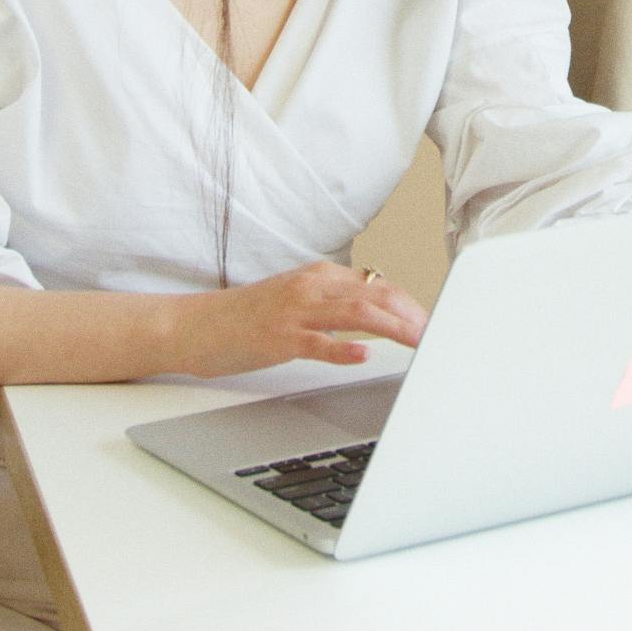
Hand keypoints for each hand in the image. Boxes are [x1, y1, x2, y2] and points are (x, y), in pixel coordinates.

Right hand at [172, 261, 427, 376]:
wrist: (194, 325)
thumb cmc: (245, 317)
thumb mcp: (296, 299)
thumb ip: (334, 302)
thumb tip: (376, 313)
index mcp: (319, 275)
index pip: (378, 286)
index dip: (411, 304)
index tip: (433, 322)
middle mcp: (311, 286)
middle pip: (376, 295)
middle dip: (413, 315)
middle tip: (438, 335)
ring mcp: (294, 311)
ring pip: (356, 312)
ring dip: (393, 327)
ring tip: (419, 341)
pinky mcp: (277, 337)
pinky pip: (317, 342)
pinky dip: (343, 348)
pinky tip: (364, 354)